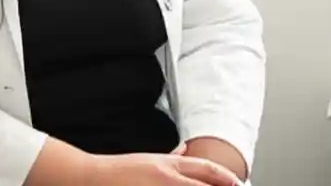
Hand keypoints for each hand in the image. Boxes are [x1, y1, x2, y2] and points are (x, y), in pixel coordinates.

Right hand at [89, 152, 241, 185]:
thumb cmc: (118, 172)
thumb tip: (186, 149)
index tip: (238, 183)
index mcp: (169, 165)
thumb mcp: (149, 159)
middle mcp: (168, 179)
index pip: (207, 169)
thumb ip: (172, 156)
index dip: (227, 177)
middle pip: (204, 185)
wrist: (92, 178)